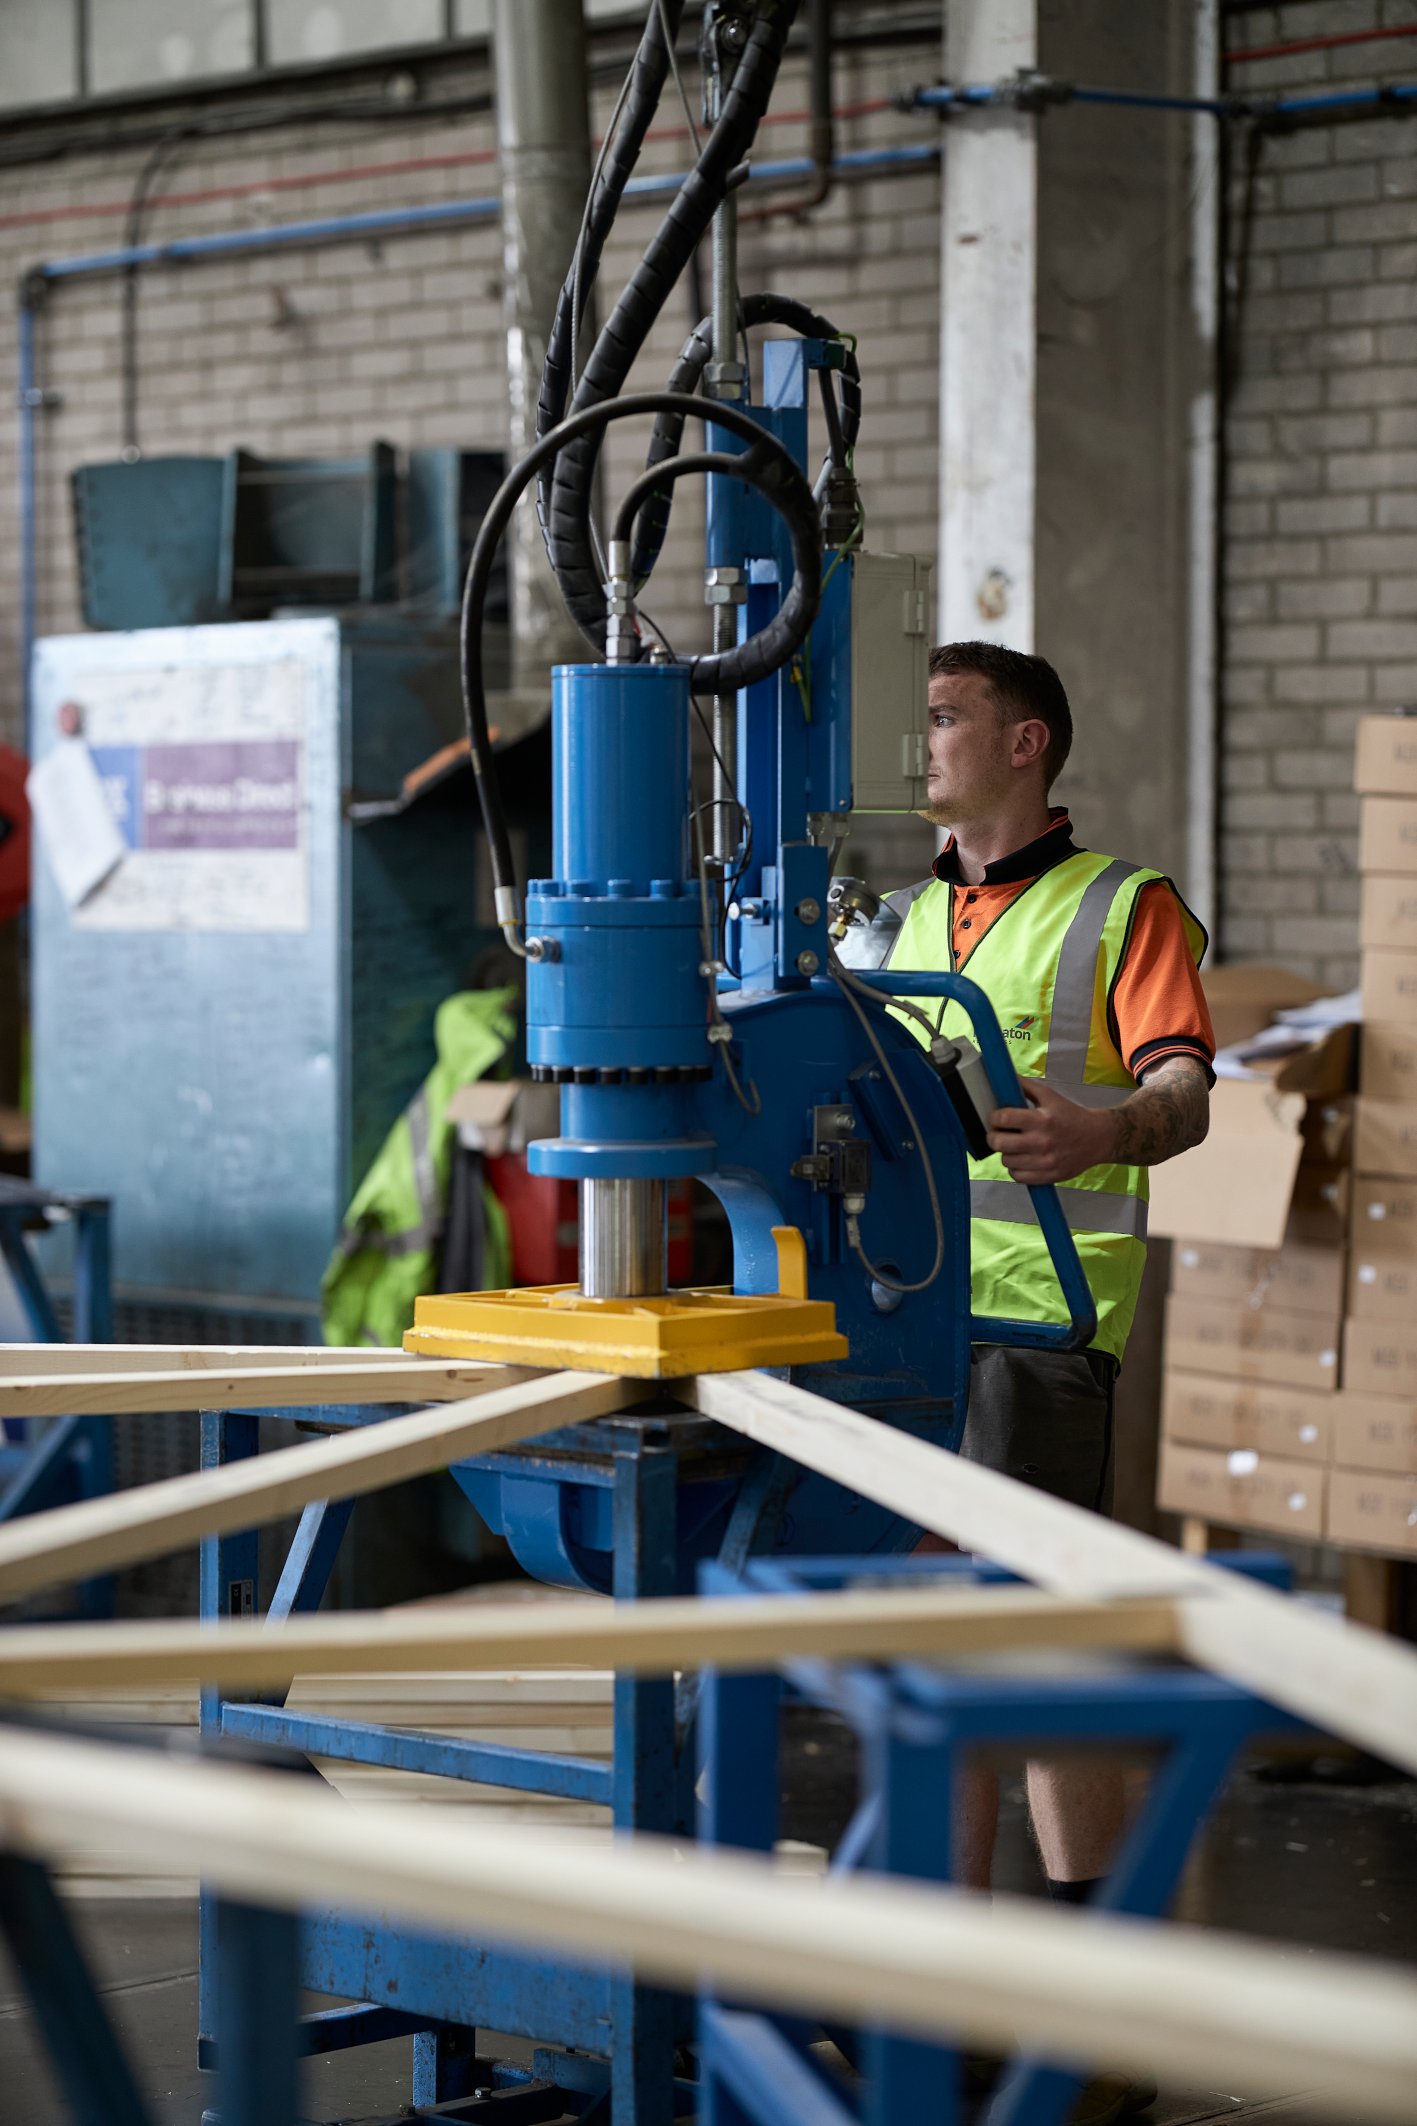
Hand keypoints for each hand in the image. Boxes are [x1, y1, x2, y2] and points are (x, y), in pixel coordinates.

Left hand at [985, 1079, 1114, 1186]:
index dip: (994, 1117)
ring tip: (1015, 1146)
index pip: (1004, 1118)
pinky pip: (1018, 1176)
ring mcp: (1045, 1162)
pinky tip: (1023, 1159)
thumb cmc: (1071, 1116)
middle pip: (999, 1143)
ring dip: (1006, 1153)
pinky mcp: (1048, 1176)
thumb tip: (1004, 1078)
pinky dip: (1016, 1168)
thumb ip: (1025, 1087)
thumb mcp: (1050, 1096)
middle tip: (1000, 1133)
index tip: (996, 1117)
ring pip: (1006, 1161)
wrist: (1097, 1138)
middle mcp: (1042, 1142)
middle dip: (994, 1136)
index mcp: (1042, 1119)